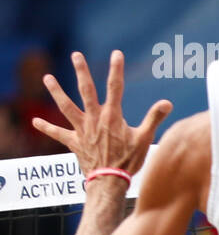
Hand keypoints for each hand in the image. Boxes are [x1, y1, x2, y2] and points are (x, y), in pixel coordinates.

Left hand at [33, 50, 171, 177]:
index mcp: (112, 116)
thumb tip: (167, 103)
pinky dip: (46, 127)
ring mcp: (81, 130)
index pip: (115, 87)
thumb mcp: (145, 138)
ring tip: (47, 78)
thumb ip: (154, 118)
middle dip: (81, 72)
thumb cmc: (129, 160)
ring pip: (66, 106)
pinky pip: (57, 133)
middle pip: (86, 90)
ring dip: (56, 91)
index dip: (116, 69)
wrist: (109, 181)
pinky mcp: (73, 142)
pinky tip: (35, 121)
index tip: (116, 54)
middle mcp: (94, 119)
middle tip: (76, 55)